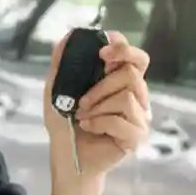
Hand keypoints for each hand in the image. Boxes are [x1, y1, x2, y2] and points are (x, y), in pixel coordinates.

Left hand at [43, 30, 151, 181]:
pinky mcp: (137, 136)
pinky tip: (89, 128)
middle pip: (133, 73)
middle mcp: (135, 96)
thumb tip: (67, 35)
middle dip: (102, 84)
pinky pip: (123, 120)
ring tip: (82, 117)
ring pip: (127, 96)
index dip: (123, 48)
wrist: (68, 159)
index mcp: (120, 81)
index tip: (101, 53)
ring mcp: (139, 116)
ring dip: (98, 106)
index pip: (135, 57)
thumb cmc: (65, 125)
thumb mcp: (56, 90)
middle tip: (82, 100)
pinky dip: (100, 123)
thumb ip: (62, 64)